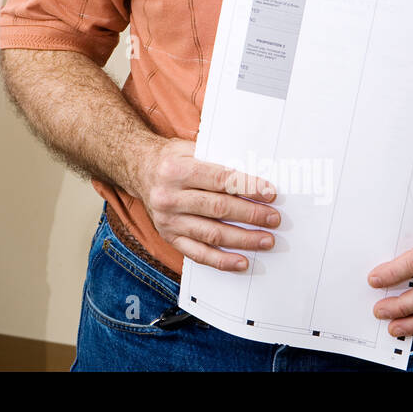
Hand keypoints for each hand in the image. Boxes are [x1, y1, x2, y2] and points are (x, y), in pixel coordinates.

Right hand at [136, 137, 280, 270]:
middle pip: (218, 208)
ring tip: (266, 240)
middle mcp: (169, 196)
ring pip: (211, 234)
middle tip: (274, 219)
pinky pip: (198, 254)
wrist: (139, 169)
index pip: (219, 180)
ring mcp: (168, 220)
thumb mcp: (190, 150)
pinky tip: (242, 261)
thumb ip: (217, 160)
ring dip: (243, 239)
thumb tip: (256, 173)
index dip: (247, 187)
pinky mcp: (168, 237)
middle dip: (251, 215)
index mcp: (176, 170)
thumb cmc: (172, 159)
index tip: (270, 193)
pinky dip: (222, 261)